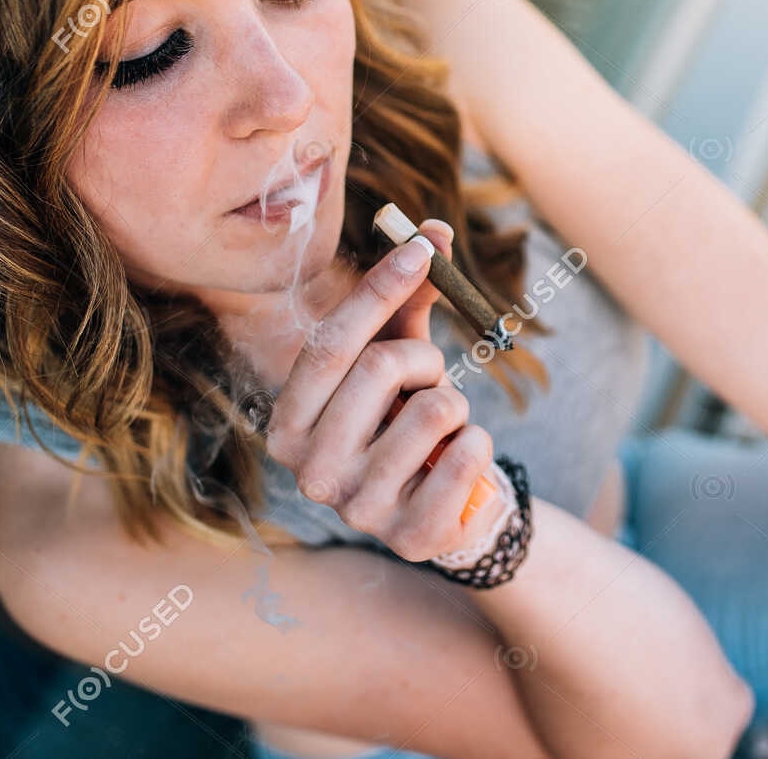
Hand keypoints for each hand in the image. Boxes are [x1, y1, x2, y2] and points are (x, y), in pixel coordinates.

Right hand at [263, 218, 500, 561]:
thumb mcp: (402, 355)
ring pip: (435, 407)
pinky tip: (460, 459)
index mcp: (289, 425)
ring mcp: (357, 511)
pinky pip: (467, 454)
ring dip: (455, 402)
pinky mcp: (411, 538)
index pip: (329, 346)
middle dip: (424, 359)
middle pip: (380, 367)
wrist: (447, 504)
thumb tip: (434, 229)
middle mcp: (309, 472)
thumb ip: (410, 296)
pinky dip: (478, 442)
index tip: (421, 248)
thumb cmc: (408, 416)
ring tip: (441, 428)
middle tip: (430, 378)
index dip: (378, 290)